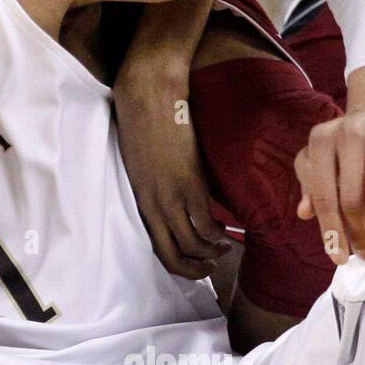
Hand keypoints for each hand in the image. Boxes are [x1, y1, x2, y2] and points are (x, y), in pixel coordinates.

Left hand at [114, 76, 230, 279]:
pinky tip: (225, 229)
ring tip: (224, 248)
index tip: (190, 264)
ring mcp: (171, 196)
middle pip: (171, 254)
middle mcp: (152, 204)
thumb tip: (171, 201)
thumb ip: (154, 187)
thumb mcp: (141, 164)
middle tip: (209, 268)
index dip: (174, 262)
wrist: (148, 95)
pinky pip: (205, 223)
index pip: (154, 245)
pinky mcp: (190, 184)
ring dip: (211, 253)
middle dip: (192, 269)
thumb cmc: (142, 122)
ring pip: (192, 244)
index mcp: (139, 199)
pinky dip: (217, 233)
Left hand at [294, 75, 364, 261]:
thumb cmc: (346, 142)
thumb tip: (303, 214)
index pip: (322, 196)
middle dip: (358, 235)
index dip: (330, 230)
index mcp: (320, 141)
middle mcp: (348, 135)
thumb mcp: (321, 157)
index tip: (337, 257)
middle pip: (351, 200)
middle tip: (364, 254)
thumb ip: (311, 185)